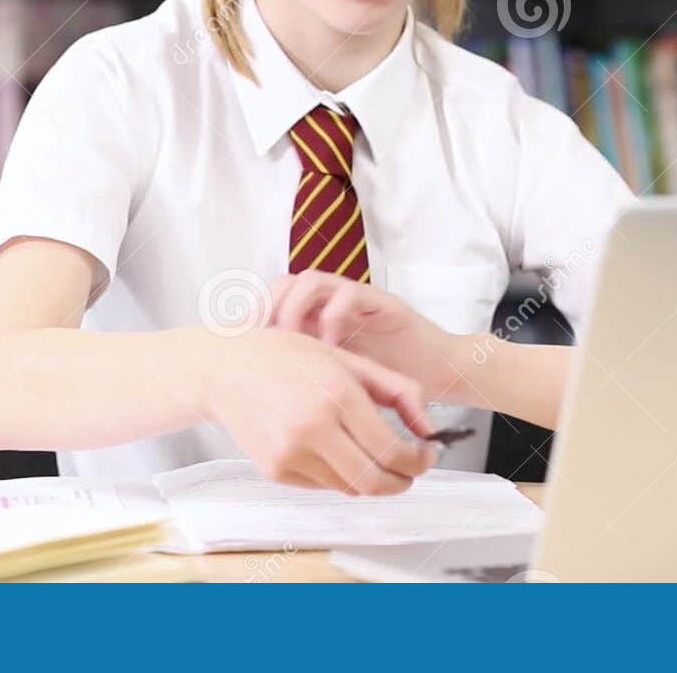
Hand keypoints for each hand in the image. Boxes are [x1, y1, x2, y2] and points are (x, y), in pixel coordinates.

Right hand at [203, 328, 437, 495]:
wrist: (224, 368)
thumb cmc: (286, 356)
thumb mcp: (347, 358)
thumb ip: (397, 390)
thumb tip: (430, 427)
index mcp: (338, 395)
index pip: (394, 452)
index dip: (419, 462)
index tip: (427, 456)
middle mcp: (314, 428)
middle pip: (375, 481)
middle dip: (402, 482)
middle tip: (410, 471)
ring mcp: (291, 453)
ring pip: (350, 488)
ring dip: (371, 479)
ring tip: (374, 458)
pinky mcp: (275, 470)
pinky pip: (322, 485)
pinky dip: (339, 475)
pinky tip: (336, 450)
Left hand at [268, 270, 471, 402]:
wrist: (439, 371)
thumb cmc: (388, 383)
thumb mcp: (334, 385)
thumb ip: (304, 382)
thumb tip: (255, 397)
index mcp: (314, 322)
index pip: (270, 303)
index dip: (251, 319)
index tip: (237, 347)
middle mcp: (330, 305)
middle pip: (282, 284)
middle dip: (267, 307)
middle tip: (261, 338)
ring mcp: (355, 301)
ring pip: (310, 280)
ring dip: (296, 307)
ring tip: (295, 340)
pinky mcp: (381, 302)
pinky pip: (350, 294)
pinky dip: (334, 315)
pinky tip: (331, 345)